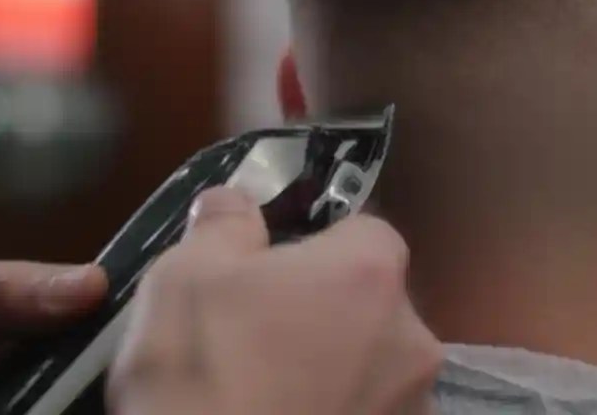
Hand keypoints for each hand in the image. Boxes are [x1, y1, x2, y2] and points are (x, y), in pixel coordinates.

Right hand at [109, 188, 442, 414]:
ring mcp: (413, 404)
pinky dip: (334, 412)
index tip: (264, 273)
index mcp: (372, 270)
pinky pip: (367, 412)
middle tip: (255, 337)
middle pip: (370, 300)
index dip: (311, 245)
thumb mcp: (184, 277)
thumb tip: (237, 202)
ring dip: (331, 368)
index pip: (361, 229)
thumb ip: (223, 225)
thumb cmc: (204, 377)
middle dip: (322, 310)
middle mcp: (413, 334)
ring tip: (264, 393)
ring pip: (371, 363)